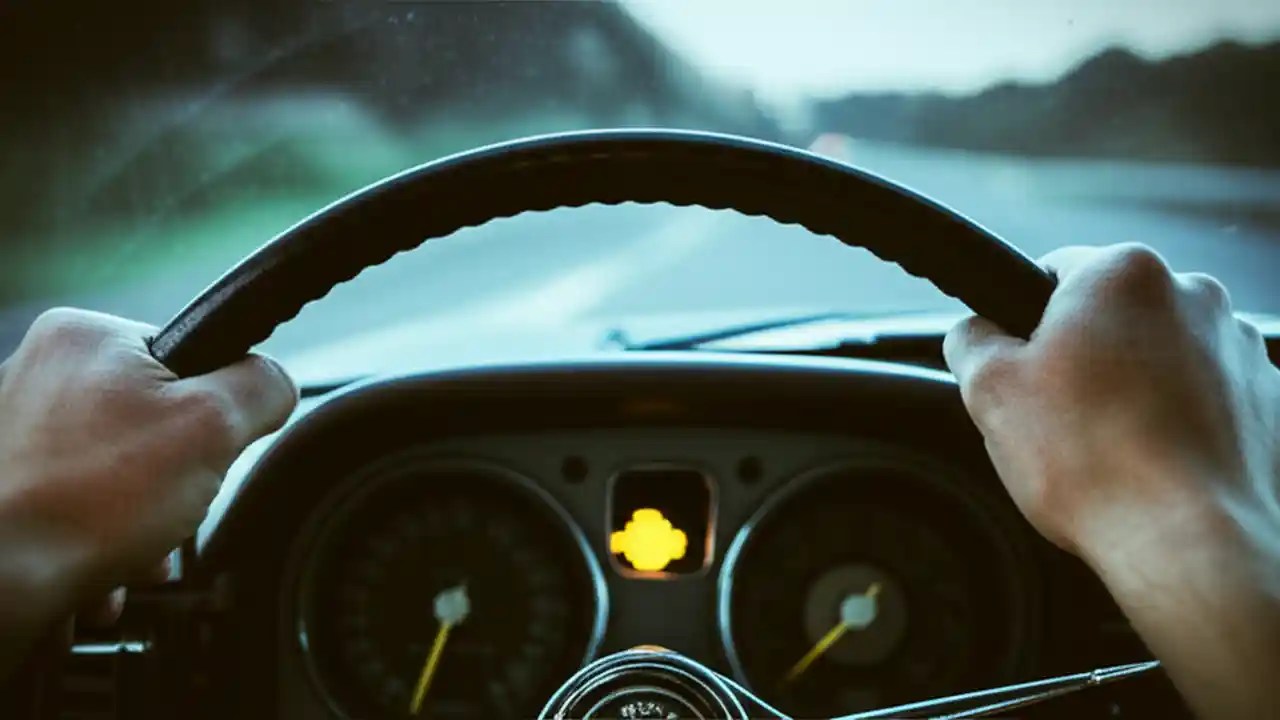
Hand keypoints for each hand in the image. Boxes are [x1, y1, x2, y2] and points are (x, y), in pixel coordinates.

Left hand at [0, 309, 296, 674]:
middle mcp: (41, 370)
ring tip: (131, 549)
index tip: (205, 454)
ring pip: (117, 471)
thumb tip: (274, 383)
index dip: (216, 415)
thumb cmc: (87, 503)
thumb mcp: (212, 427)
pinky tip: (100, 565)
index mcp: (87, 336)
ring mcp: (16, 428)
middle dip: (176, 482)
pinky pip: (79, 503)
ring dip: (140, 520)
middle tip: (171, 510)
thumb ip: (262, 389)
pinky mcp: (9, 481)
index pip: (194, 362)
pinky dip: (99, 537)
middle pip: (157, 422)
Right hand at [944, 244, 1279, 718]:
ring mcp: (1241, 346)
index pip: (1052, 271)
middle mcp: (1193, 293)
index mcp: (1121, 272)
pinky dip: (1181, 420)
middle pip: (1113, 314)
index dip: (1024, 322)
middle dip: (1085, 355)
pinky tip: (1154, 462)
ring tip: (1109, 446)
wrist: (1187, 542)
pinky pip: (1207, 396)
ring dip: (1135, 386)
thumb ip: (970, 341)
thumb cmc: (1094, 464)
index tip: (1020, 366)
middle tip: (1057, 414)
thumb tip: (974, 333)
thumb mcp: (989, 391)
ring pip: (1162, 354)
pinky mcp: (1270, 398)